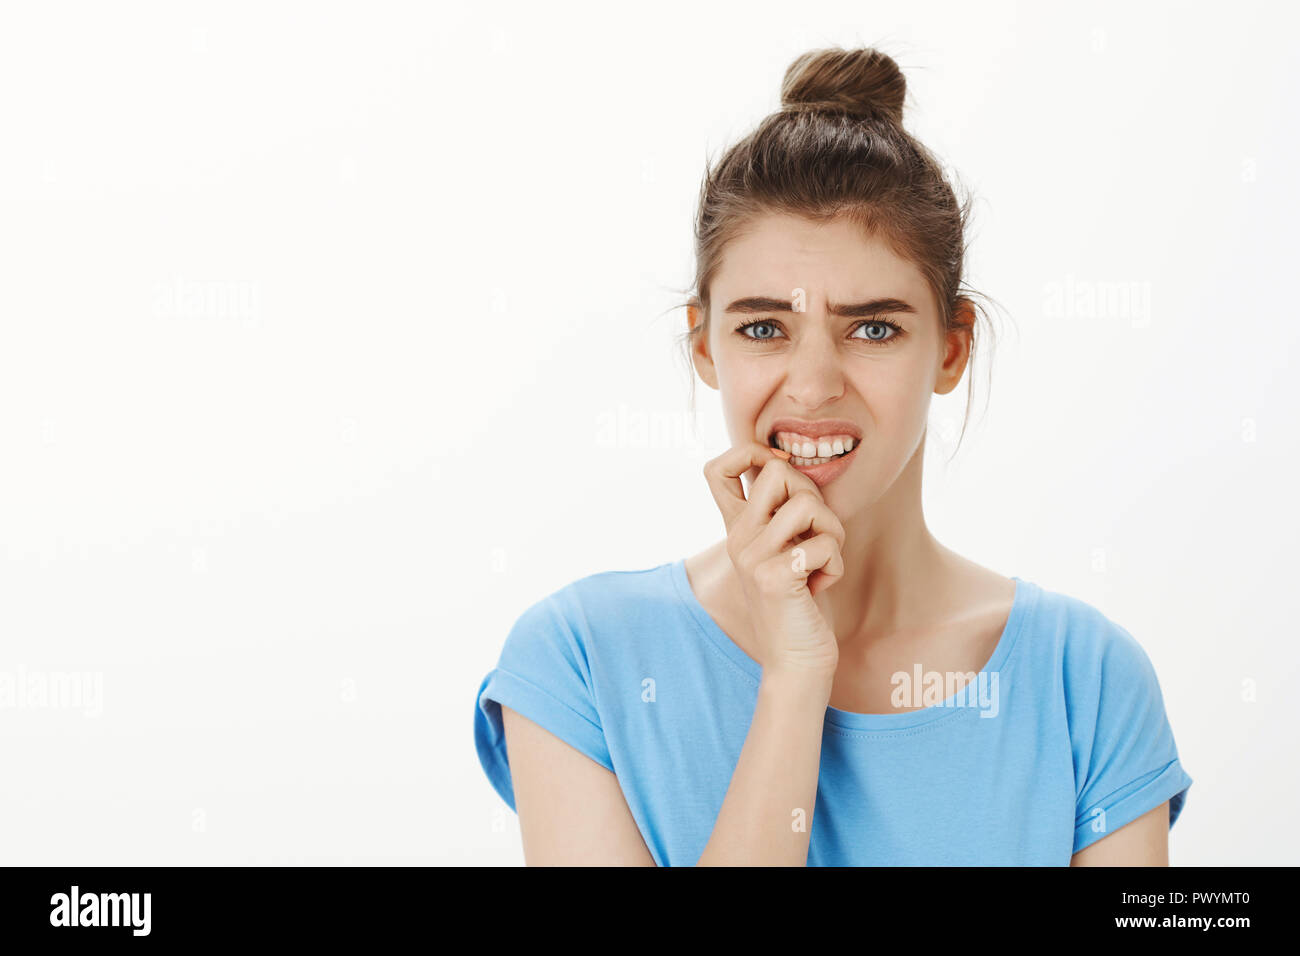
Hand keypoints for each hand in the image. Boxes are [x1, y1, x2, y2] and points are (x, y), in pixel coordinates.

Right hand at [703, 441, 845, 677]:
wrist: (797, 662)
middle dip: (814, 497)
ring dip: (832, 532)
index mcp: (737, 529)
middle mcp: (737, 538)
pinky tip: (820, 587)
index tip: (787, 484)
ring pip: (808, 504)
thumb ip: (783, 514)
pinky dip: (835, 566)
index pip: (717, 468)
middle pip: (778, 471)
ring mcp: (751, 557)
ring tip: (822, 562)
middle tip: (816, 537)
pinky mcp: (773, 577)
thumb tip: (793, 467)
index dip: (754, 456)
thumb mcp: (786, 550)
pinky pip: (824, 544)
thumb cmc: (801, 604)